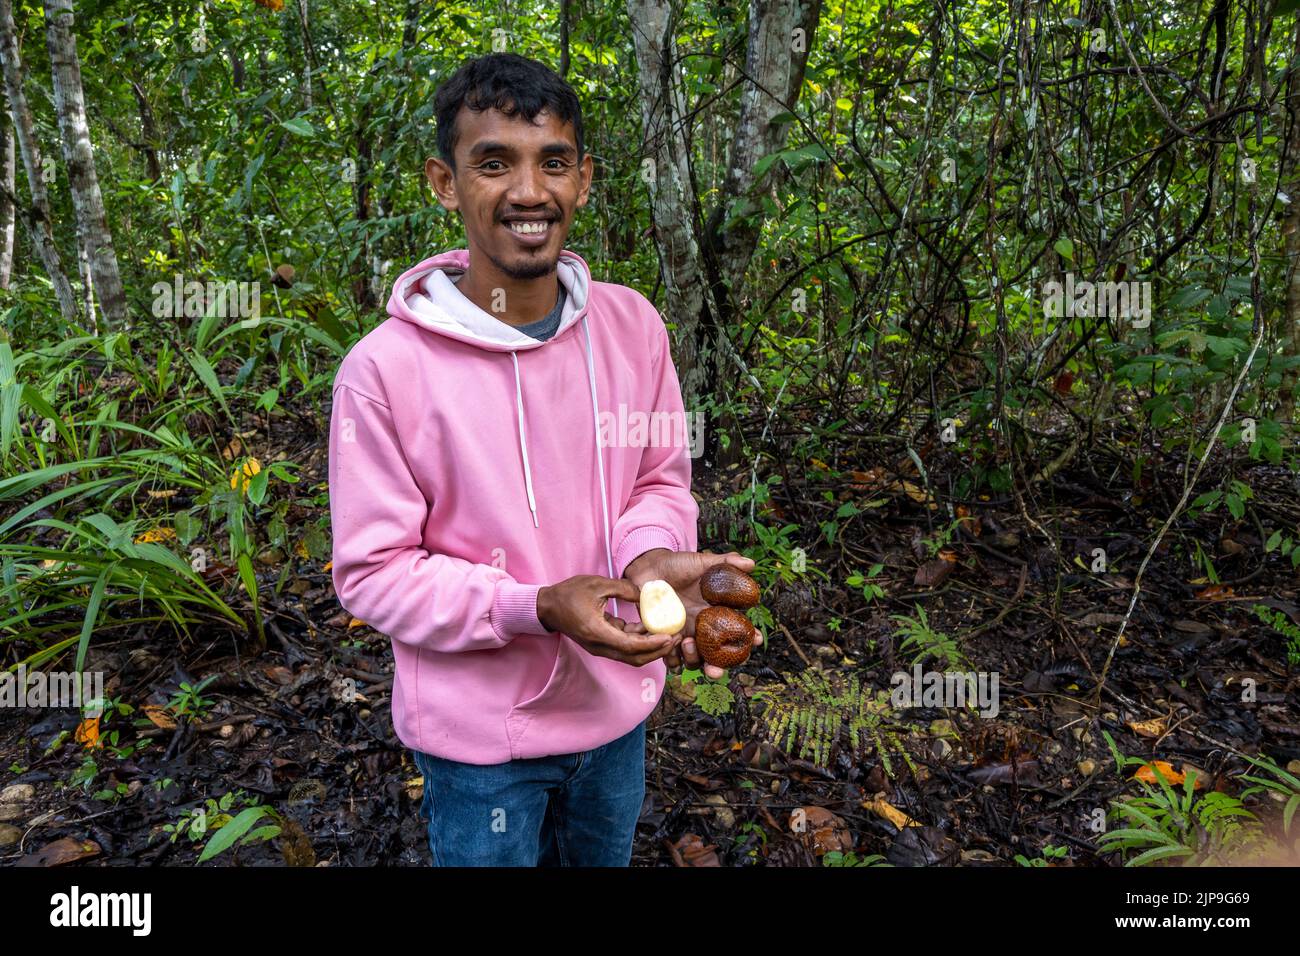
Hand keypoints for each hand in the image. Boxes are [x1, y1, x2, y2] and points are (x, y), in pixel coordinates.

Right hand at [537, 575, 676, 666]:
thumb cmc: (569, 593)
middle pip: (634, 658)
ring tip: (670, 633)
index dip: (653, 643)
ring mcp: (600, 647)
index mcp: (597, 632)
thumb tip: (646, 594)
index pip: (631, 645)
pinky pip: (625, 647)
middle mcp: (599, 646)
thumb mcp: (597, 584)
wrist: (548, 606)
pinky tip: (652, 627)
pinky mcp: (602, 643)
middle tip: (677, 637)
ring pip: (631, 655)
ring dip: (651, 647)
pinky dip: (640, 641)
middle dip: (658, 650)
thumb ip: (623, 588)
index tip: (670, 636)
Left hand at [622, 549, 763, 678]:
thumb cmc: (677, 565)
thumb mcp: (702, 562)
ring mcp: (684, 635)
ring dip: (693, 659)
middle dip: (718, 669)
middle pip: (716, 658)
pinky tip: (670, 644)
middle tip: (715, 670)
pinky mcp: (664, 637)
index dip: (750, 638)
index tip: (756, 639)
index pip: (737, 631)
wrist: (649, 566)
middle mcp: (702, 629)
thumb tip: (750, 563)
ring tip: (688, 642)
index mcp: (716, 614)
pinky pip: (669, 658)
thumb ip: (725, 562)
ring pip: (694, 661)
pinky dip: (671, 657)